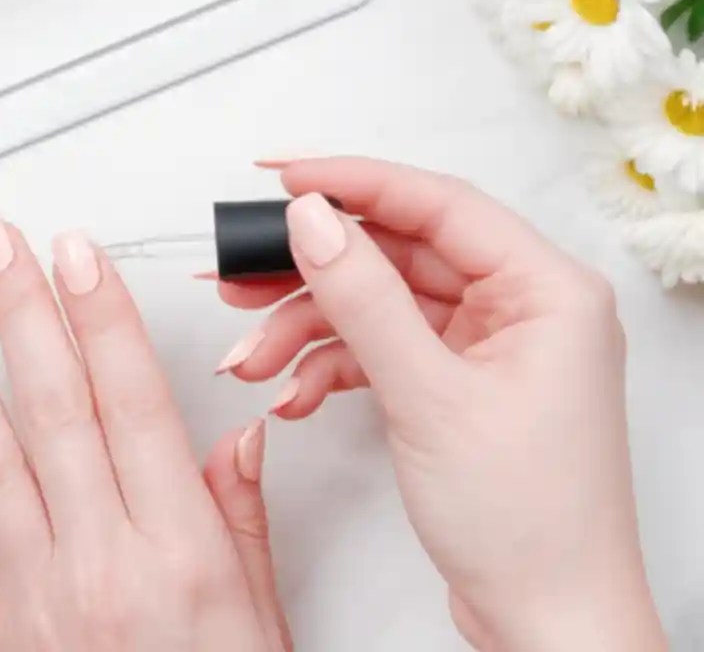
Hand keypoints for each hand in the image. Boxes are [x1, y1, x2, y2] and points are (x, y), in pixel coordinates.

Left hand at [0, 213, 291, 650]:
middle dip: (20, 309)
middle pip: (52, 410)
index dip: (99, 318)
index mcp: (180, 558)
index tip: (74, 254)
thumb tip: (234, 433)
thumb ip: (241, 523)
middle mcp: (100, 569)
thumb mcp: (265, 626)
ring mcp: (31, 606)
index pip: (132, 405)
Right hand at [216, 158, 665, 650]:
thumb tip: (315, 220)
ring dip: (308, 330)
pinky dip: (330, 368)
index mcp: (545, 291)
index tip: (284, 178)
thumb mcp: (431, 396)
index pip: (438, 205)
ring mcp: (485, 350)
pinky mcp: (455, 387)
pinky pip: (379, 352)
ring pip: (378, 308)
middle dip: (312, 273)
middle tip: (241, 273)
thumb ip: (365, 299)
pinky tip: (291, 394)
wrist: (545, 619)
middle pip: (397, 256)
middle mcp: (520, 310)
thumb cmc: (529, 520)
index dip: (354, 184)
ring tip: (251, 359)